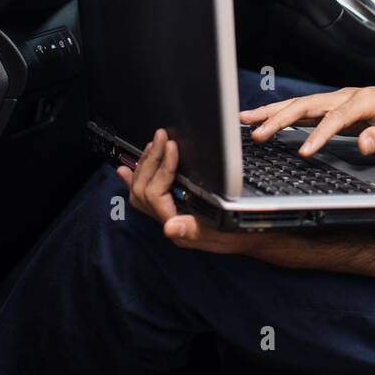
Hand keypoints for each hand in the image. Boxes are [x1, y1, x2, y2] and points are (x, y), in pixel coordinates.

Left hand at [115, 128, 249, 253]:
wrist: (249, 237)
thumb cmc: (238, 234)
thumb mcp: (222, 233)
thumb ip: (193, 230)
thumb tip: (168, 228)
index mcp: (177, 225)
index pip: (156, 195)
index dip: (162, 169)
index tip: (172, 147)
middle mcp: (168, 220)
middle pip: (143, 190)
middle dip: (150, 161)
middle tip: (160, 137)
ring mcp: (167, 214)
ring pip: (140, 191)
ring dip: (143, 165)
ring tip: (151, 145)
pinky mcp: (171, 208)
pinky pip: (144, 197)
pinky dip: (133, 181)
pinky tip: (125, 170)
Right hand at [239, 82, 374, 157]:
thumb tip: (364, 144)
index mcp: (362, 100)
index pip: (335, 118)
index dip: (318, 135)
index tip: (304, 152)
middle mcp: (343, 96)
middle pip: (306, 105)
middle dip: (279, 118)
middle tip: (256, 132)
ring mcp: (334, 100)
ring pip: (298, 104)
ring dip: (271, 112)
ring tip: (244, 120)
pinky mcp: (330, 106)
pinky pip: (300, 109)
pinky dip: (279, 113)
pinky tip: (261, 119)